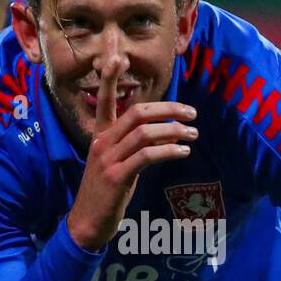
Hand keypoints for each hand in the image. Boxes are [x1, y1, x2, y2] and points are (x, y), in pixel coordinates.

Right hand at [66, 54, 197, 250]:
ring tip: (193, 134)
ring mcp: (108, 160)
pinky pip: (147, 156)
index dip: (111, 78)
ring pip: (145, 132)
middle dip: (168, 109)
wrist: (87, 224)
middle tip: (191, 113)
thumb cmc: (105, 193)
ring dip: (173, 130)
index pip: (104, 100)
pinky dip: (168, 150)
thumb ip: (131, 144)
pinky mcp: (117, 177)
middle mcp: (102, 143)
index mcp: (100, 136)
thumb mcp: (114, 163)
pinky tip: (183, 151)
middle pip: (137, 113)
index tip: (119, 56)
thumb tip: (158, 131)